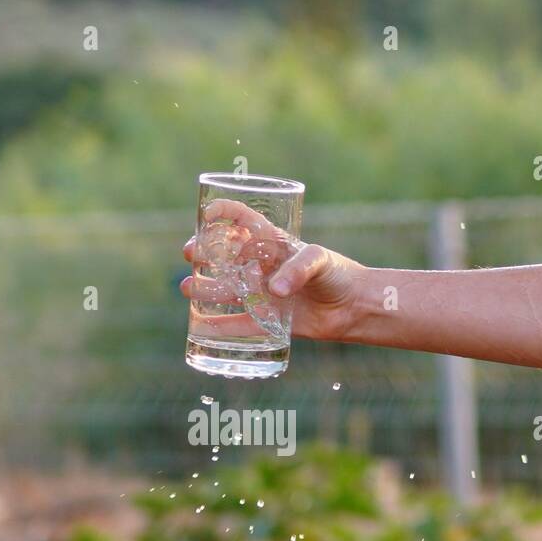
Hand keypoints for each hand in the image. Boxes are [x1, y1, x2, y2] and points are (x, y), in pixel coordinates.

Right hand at [180, 198, 364, 341]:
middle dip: (204, 252)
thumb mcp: (320, 261)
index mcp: (273, 243)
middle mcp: (262, 266)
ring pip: (225, 289)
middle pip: (225, 255)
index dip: (224, 213)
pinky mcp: (267, 319)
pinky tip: (199, 327)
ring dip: (204, 288)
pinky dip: (218, 326)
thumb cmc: (339, 275)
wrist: (354, 308)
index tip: (206, 214)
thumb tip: (274, 291)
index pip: (244, 220)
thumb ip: (298, 270)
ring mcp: (262, 293)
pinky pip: (238, 324)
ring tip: (188, 288)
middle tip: (191, 254)